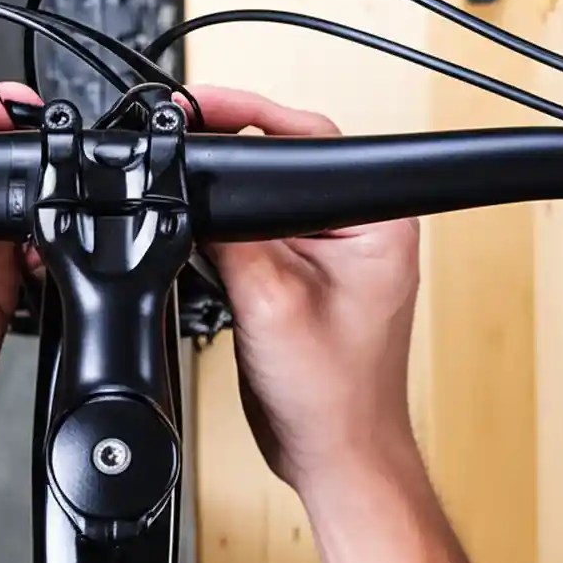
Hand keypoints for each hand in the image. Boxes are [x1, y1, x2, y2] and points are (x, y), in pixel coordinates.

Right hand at [192, 85, 421, 488]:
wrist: (330, 454)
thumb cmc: (333, 396)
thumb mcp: (271, 304)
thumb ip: (232, 239)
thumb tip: (193, 195)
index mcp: (376, 224)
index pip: (311, 139)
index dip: (252, 115)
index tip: (206, 108)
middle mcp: (358, 232)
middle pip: (284, 163)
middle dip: (231, 156)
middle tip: (186, 145)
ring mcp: (328, 256)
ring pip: (266, 202)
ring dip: (227, 202)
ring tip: (192, 203)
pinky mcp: (301, 279)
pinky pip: (257, 238)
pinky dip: (226, 238)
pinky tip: (204, 248)